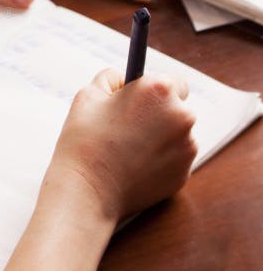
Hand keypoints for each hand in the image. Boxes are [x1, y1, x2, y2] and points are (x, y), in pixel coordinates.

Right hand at [48, 68, 197, 222]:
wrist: (87, 190)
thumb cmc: (84, 139)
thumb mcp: (88, 94)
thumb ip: (112, 79)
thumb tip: (124, 81)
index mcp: (159, 90)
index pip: (173, 81)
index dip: (154, 90)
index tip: (140, 98)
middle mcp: (181, 116)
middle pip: (176, 108)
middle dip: (156, 114)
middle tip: (126, 124)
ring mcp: (187, 148)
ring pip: (175, 135)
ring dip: (158, 137)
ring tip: (125, 148)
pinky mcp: (184, 174)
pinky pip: (173, 159)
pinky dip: (158, 160)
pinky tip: (132, 165)